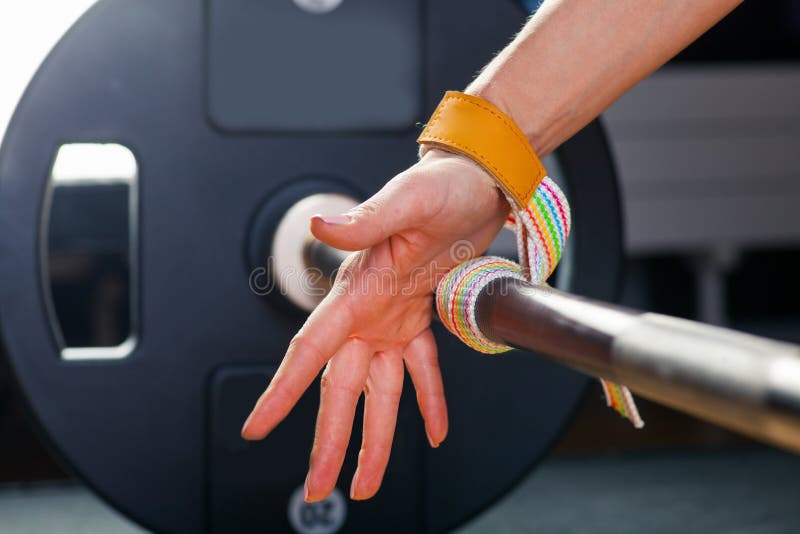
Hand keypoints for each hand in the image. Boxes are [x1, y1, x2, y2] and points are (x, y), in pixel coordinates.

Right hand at [241, 148, 507, 501]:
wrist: (474, 182)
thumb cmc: (441, 185)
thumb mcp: (409, 199)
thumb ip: (367, 218)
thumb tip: (323, 225)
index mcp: (358, 290)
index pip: (311, 349)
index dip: (283, 390)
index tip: (257, 426)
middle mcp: (368, 312)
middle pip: (341, 388)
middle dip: (330, 440)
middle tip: (322, 486)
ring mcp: (393, 319)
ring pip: (378, 391)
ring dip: (374, 437)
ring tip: (367, 481)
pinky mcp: (420, 317)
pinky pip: (421, 370)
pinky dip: (427, 401)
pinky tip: (433, 432)